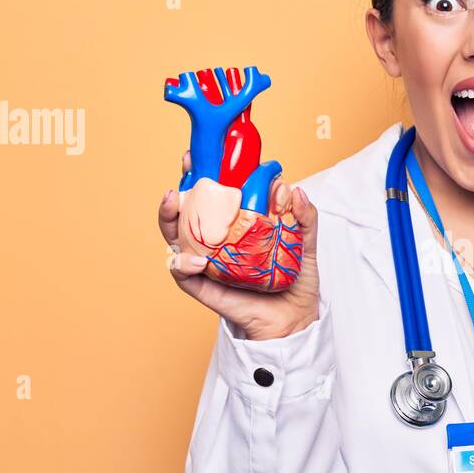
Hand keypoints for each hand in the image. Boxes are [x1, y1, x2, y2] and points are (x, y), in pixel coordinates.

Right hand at [158, 147, 321, 340]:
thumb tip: (294, 191)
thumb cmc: (294, 277)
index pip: (210, 193)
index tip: (196, 155)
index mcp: (233, 224)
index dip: (200, 173)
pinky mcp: (203, 287)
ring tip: (173, 203)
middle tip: (182, 171)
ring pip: (173, 237)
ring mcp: (205, 262)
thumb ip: (305, 217)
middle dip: (176, 189)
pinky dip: (183, 264)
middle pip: (184, 211)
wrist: (295, 317)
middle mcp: (213, 240)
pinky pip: (182, 273)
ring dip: (167, 217)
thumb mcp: (305, 242)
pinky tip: (197, 259)